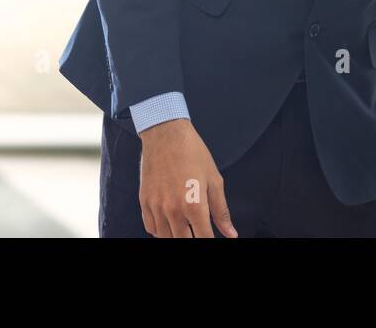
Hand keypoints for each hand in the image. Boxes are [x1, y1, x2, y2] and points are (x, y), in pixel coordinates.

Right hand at [138, 119, 236, 237]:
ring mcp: (156, 207)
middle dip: (193, 239)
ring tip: (185, 228)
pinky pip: (151, 227)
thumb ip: (221, 211)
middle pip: (182, 241)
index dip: (209, 242)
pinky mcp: (144, 201)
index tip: (210, 239)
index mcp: (194, 206)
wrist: (166, 134)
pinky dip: (160, 230)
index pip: (203, 239)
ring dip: (177, 236)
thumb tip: (231, 233)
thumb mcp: (214, 180)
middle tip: (198, 230)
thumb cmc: (192, 153)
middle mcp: (173, 210)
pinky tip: (170, 223)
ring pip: (165, 238)